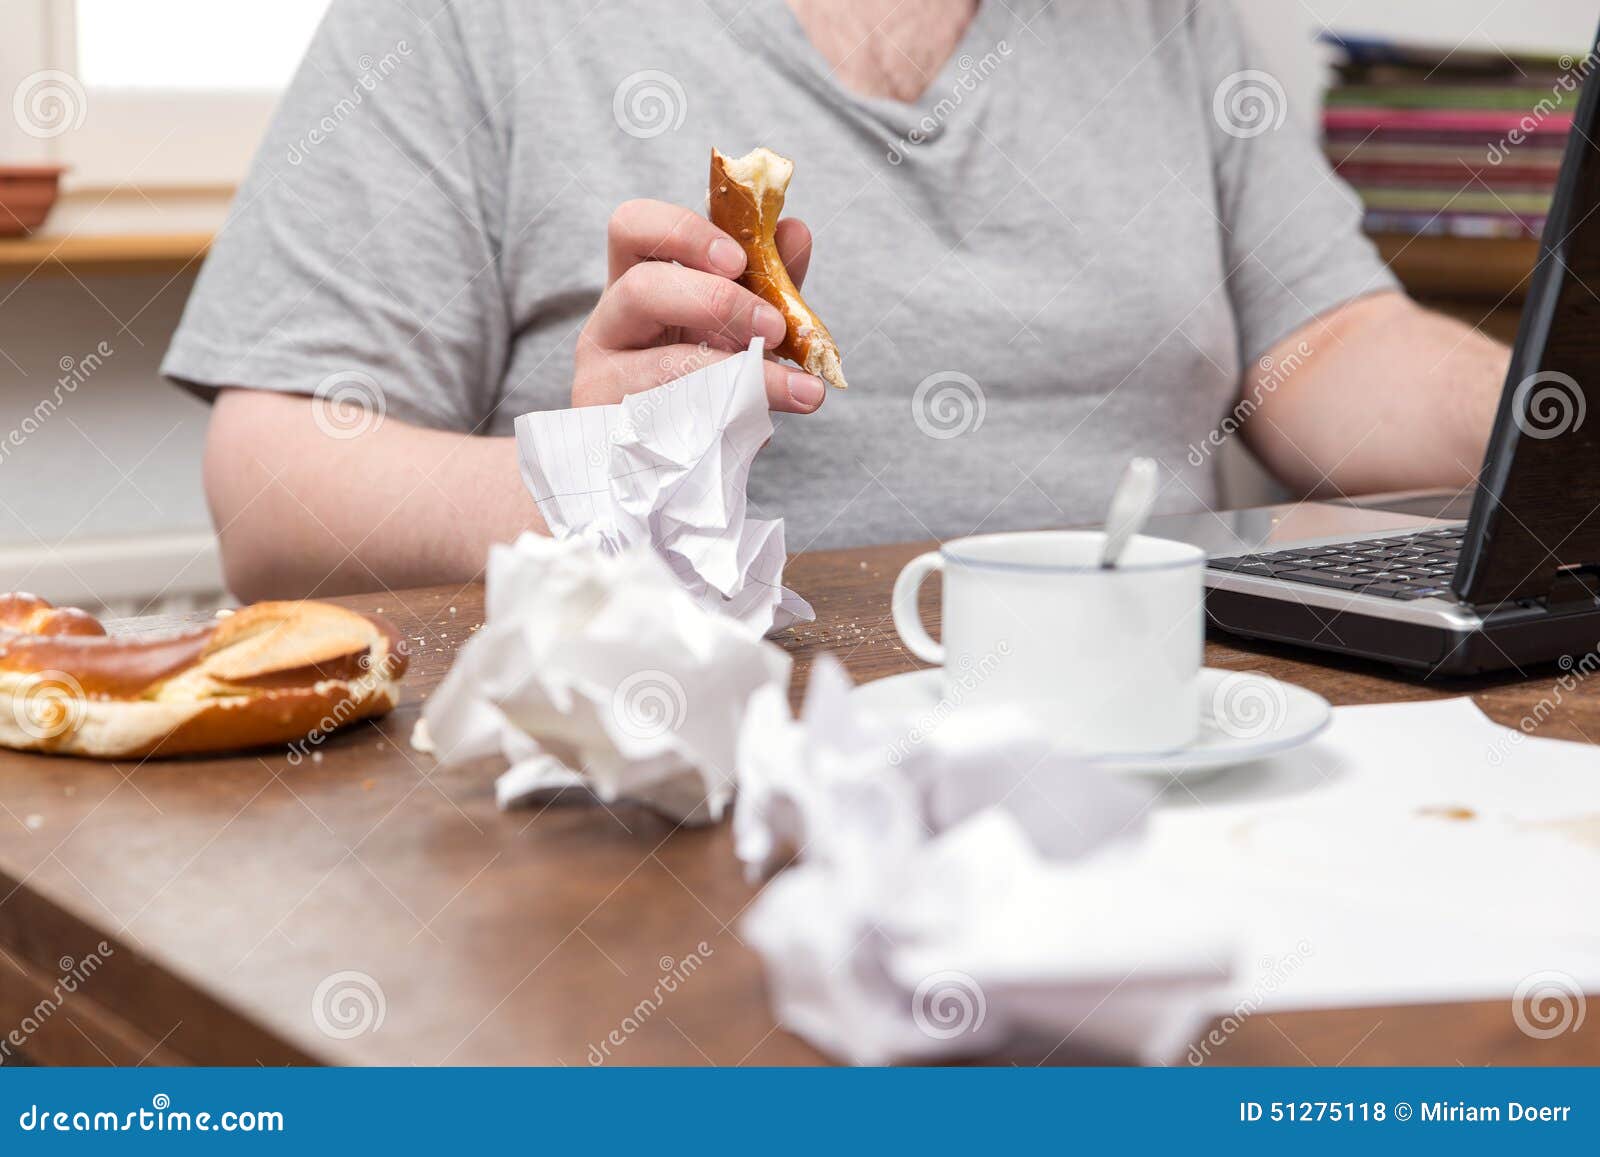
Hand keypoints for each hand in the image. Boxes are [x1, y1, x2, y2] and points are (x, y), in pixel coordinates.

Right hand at [572, 199, 826, 412]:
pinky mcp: (613, 434)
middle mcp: (610, 324)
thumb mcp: (735, 326)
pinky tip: (759, 425)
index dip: (683, 233)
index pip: (633, 227)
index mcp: (636, 281)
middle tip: (773, 327)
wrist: (667, 468)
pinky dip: (723, 421)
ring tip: (791, 389)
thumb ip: (764, 282)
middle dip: (717, 303)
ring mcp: (603, 380)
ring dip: (734, 372)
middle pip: (642, 288)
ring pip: (658, 366)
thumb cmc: (700, 381)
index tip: (738, 258)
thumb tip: (796, 232)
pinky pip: (670, 424)